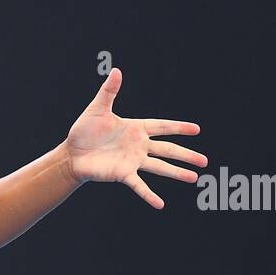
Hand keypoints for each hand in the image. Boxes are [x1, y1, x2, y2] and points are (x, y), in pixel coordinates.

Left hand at [62, 68, 205, 208]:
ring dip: (176, 172)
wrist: (71, 153)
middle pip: (167, 149)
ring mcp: (132, 161)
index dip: (178, 127)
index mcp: (135, 128)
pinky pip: (139, 185)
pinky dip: (149, 194)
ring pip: (159, 167)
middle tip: (205, 161)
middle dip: (186, 154)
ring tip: (194, 178)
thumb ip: (109, 91)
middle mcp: (138, 146)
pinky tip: (160, 204)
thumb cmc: (84, 130)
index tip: (197, 129)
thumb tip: (116, 70)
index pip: (162, 126)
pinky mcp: (122, 174)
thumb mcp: (97, 108)